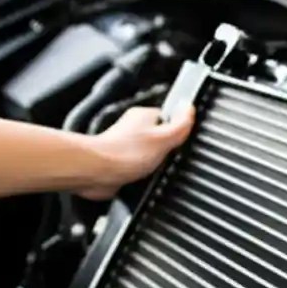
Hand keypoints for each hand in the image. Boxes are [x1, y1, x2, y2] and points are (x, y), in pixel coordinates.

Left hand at [77, 106, 195, 199]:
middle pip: (159, 139)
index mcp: (144, 116)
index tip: (181, 143)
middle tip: (166, 160)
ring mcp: (124, 146)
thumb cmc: (125, 153)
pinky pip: (136, 170)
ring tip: (152, 171)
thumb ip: (180, 124)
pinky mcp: (118, 164)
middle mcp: (132, 129)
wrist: (96, 172)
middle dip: (165, 153)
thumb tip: (190, 107)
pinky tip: (141, 180)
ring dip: (152, 166)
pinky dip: (140, 177)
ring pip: (148, 156)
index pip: (169, 119)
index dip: (178, 133)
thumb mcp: (164, 138)